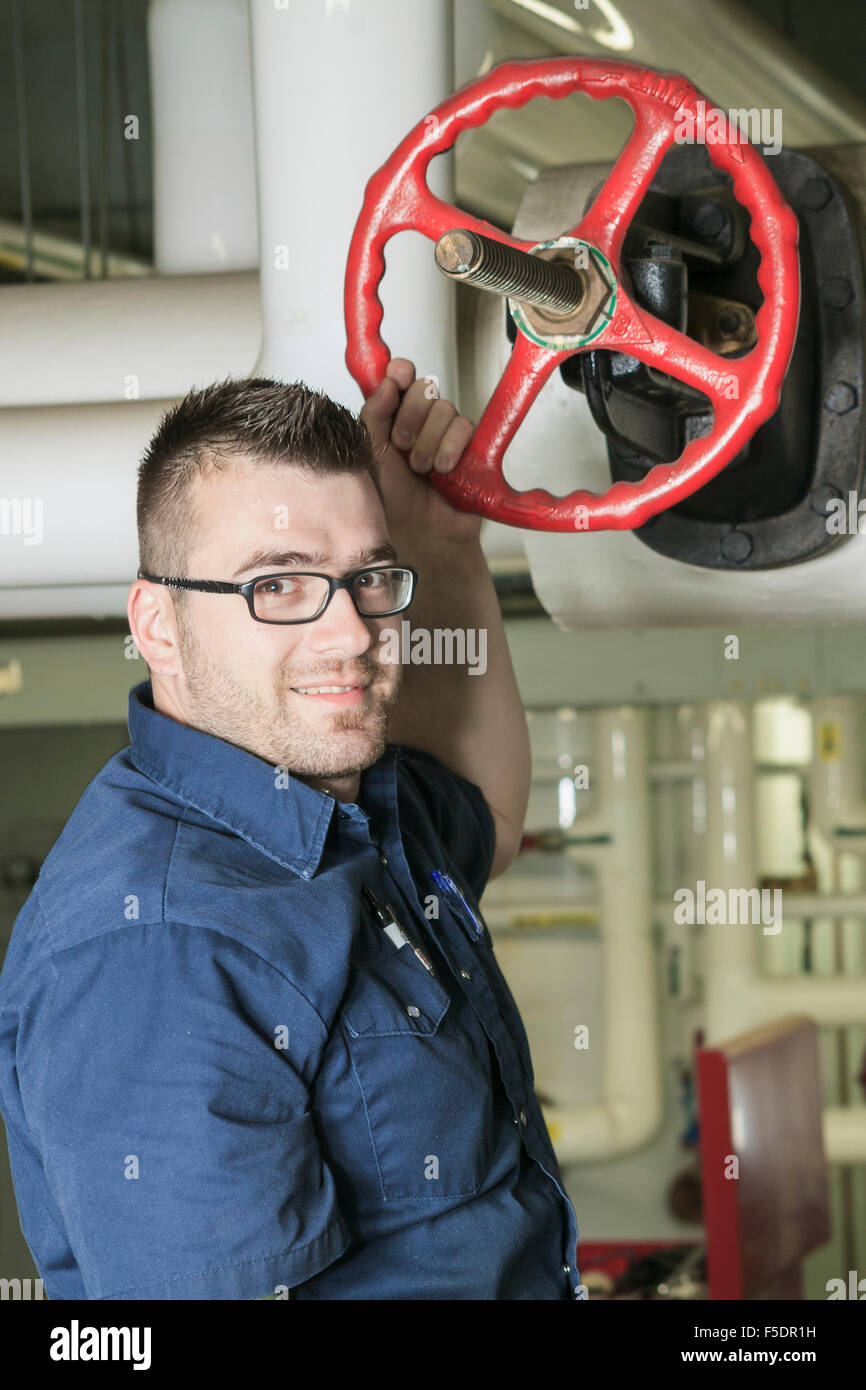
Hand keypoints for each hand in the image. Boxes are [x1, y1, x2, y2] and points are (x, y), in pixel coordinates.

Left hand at [359, 358, 480, 546]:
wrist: (421, 534)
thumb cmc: (392, 501)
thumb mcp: (371, 454)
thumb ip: (374, 414)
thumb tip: (388, 381)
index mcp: (392, 416)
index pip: (400, 376)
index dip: (400, 372)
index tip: (397, 378)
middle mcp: (420, 420)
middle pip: (424, 387)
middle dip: (411, 416)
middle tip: (403, 445)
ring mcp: (445, 432)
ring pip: (444, 408)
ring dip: (429, 441)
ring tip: (422, 469)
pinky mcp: (470, 446)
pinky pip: (464, 427)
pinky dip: (451, 448)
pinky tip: (443, 470)